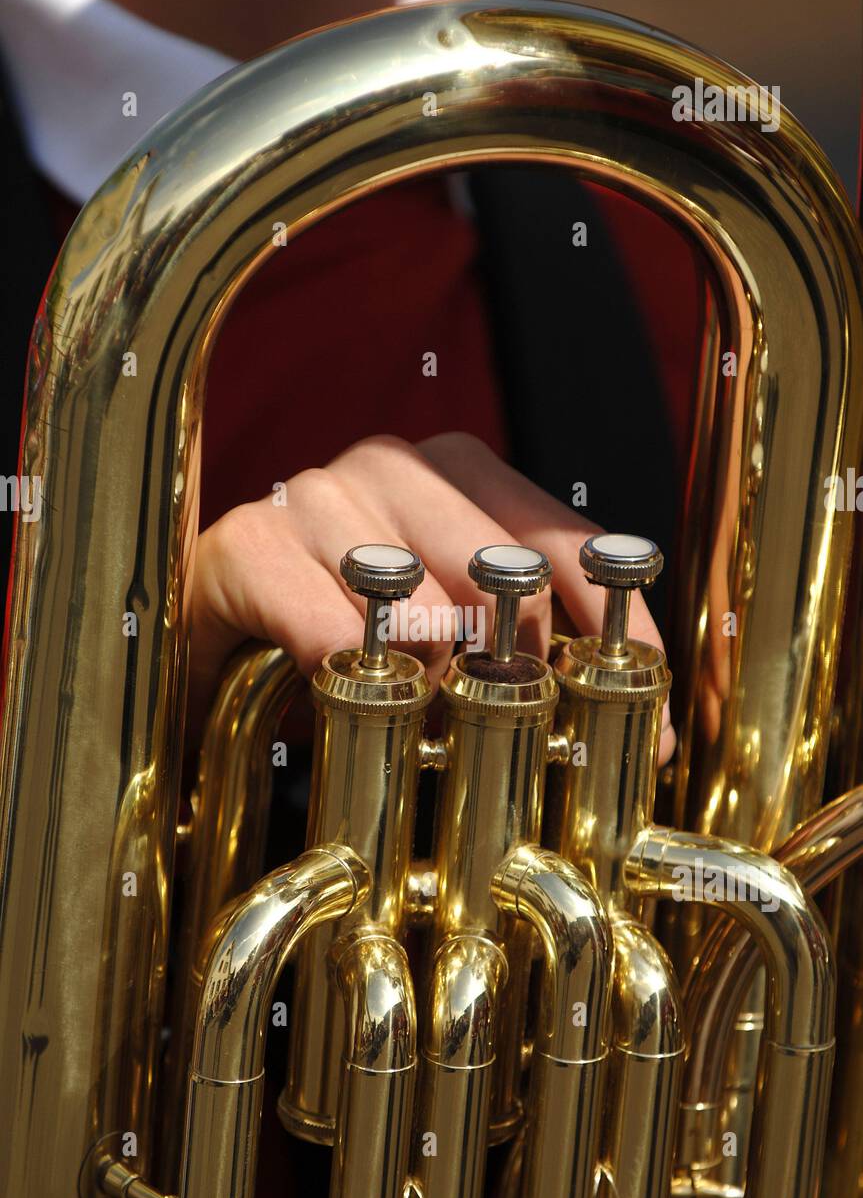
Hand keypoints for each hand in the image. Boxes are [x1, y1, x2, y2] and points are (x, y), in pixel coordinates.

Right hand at [190, 432, 674, 761]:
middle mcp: (394, 461)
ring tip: (426, 722)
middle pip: (506, 577)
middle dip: (526, 673)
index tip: (650, 729)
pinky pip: (332, 630)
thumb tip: (647, 731)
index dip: (622, 637)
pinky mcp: (248, 543)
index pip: (569, 545)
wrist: (209, 629)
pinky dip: (358, 682)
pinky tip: (354, 701)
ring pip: (425, 606)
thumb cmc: (343, 626)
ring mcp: (318, 494)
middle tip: (519, 736)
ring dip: (439, 683)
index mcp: (457, 469)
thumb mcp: (449, 624)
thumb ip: (531, 643)